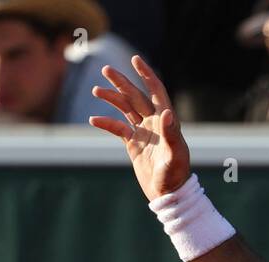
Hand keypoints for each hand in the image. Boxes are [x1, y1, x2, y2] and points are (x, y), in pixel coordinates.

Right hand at [90, 56, 190, 201]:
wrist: (168, 195)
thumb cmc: (175, 176)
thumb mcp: (174, 156)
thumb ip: (171, 135)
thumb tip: (167, 113)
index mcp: (166, 122)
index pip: (156, 92)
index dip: (147, 75)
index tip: (135, 59)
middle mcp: (155, 124)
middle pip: (136, 96)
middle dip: (122, 82)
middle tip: (106, 69)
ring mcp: (144, 133)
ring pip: (126, 109)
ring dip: (112, 98)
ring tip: (96, 90)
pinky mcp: (134, 144)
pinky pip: (118, 128)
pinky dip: (106, 123)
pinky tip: (94, 120)